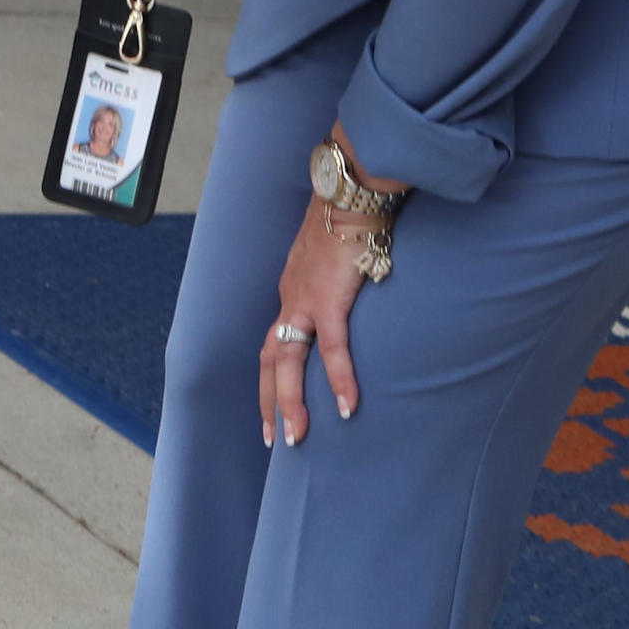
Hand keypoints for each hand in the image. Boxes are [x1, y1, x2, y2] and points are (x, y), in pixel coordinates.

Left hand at [262, 202, 386, 449]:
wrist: (351, 190)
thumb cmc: (351, 213)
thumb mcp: (337, 251)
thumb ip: (340, 273)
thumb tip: (359, 282)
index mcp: (293, 287)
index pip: (276, 337)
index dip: (272, 373)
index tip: (275, 403)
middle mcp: (291, 297)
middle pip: (270, 358)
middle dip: (269, 400)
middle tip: (274, 438)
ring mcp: (305, 300)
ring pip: (287, 362)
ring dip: (290, 403)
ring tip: (296, 438)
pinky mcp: (329, 300)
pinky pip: (332, 350)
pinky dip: (338, 381)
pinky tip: (348, 408)